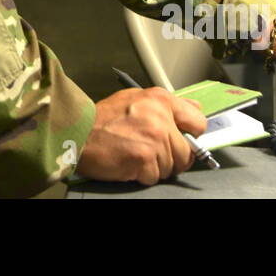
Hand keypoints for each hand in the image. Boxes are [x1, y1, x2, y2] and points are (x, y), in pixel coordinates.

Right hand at [78, 87, 206, 185]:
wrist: (77, 133)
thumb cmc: (103, 119)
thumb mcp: (135, 98)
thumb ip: (165, 105)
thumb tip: (194, 109)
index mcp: (161, 99)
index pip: (198, 121)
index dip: (190, 135)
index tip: (180, 140)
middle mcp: (161, 118)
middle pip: (187, 152)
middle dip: (171, 157)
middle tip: (149, 151)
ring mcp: (154, 139)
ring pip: (171, 167)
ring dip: (155, 167)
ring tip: (134, 154)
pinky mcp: (145, 159)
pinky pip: (155, 177)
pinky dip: (142, 175)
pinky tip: (129, 162)